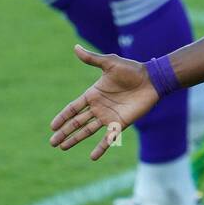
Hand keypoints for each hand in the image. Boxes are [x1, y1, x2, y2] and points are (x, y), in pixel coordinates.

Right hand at [49, 45, 158, 159]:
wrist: (151, 80)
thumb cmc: (131, 70)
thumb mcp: (110, 63)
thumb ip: (92, 59)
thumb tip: (75, 47)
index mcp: (93, 94)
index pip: (73, 108)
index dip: (62, 116)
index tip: (52, 126)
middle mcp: (98, 107)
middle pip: (76, 122)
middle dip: (64, 132)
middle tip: (52, 143)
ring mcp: (108, 116)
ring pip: (87, 131)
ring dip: (75, 139)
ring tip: (63, 148)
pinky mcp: (120, 123)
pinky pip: (108, 138)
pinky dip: (101, 147)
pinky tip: (92, 157)